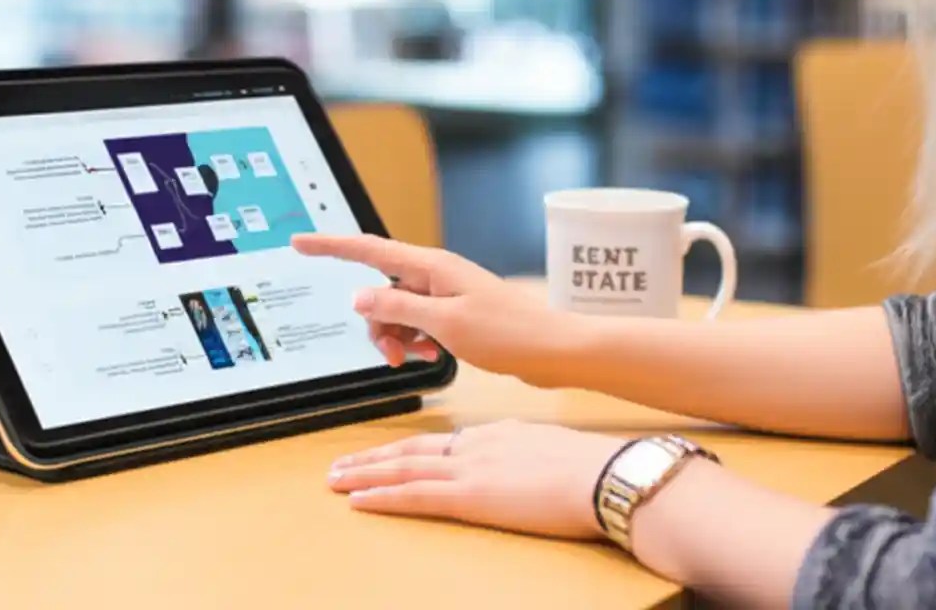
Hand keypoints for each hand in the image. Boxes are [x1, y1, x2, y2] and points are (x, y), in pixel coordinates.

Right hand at [291, 233, 581, 385]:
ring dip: (396, 338)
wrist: (552, 351)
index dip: (331, 246)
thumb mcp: (444, 323)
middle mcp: (436, 275)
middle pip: (380, 291)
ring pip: (397, 312)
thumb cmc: (508, 333)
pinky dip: (415, 341)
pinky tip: (430, 357)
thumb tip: (359, 297)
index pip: (370, 250)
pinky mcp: (454, 315)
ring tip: (417, 359)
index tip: (299, 242)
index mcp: (432, 267)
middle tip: (393, 356)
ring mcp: (445, 295)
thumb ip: (398, 309)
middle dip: (376, 324)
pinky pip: (417, 324)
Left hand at [326, 419, 623, 538]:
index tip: (385, 453)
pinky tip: (359, 501)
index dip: (406, 448)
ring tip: (335, 479)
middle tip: (340, 464)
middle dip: (372, 458)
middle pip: (410, 450)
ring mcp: (469, 469)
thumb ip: (526, 453)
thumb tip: (521, 462)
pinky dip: (383, 497)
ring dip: (365, 474)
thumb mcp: (550, 447)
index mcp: (494, 434)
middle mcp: (474, 446)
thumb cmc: (589, 465)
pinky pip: (415, 497)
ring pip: (403, 470)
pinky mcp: (469, 496)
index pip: (439, 442)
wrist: (600, 472)